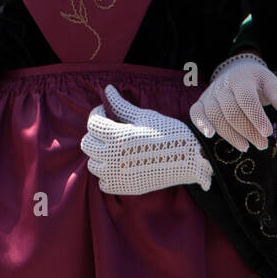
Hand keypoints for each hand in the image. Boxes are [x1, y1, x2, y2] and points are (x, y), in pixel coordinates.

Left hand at [81, 85, 212, 194]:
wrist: (189, 159)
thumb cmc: (168, 133)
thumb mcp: (144, 116)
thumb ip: (121, 105)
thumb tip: (107, 89)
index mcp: (119, 136)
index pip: (92, 123)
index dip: (97, 114)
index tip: (107, 112)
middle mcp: (115, 157)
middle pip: (87, 144)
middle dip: (96, 135)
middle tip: (109, 132)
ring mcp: (119, 175)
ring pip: (93, 165)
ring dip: (100, 156)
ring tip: (115, 150)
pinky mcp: (125, 188)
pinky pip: (103, 183)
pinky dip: (108, 175)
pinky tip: (120, 167)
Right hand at [190, 53, 276, 151]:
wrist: (236, 71)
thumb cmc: (256, 81)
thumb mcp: (269, 82)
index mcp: (241, 80)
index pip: (247, 100)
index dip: (257, 117)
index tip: (268, 133)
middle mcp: (223, 87)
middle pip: (232, 112)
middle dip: (248, 131)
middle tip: (262, 145)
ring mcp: (210, 95)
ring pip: (216, 117)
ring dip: (230, 135)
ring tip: (246, 147)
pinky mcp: (201, 103)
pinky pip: (195, 113)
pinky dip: (201, 124)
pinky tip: (211, 136)